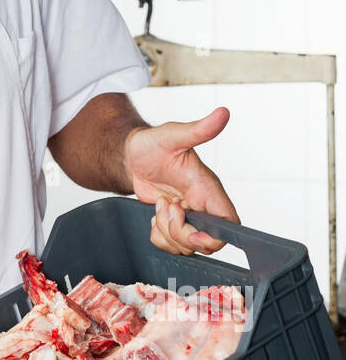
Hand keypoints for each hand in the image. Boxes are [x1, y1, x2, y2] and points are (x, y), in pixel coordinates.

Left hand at [123, 106, 238, 254]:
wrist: (130, 155)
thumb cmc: (153, 144)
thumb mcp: (172, 135)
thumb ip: (198, 129)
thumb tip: (223, 113)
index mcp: (207, 189)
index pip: (229, 223)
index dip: (215, 237)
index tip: (192, 230)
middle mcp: (201, 205)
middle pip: (204, 242)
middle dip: (180, 233)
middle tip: (165, 207)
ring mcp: (188, 215)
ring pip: (186, 246)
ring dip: (166, 232)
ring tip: (158, 205)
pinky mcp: (173, 223)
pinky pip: (170, 245)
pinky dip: (158, 236)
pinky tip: (154, 215)